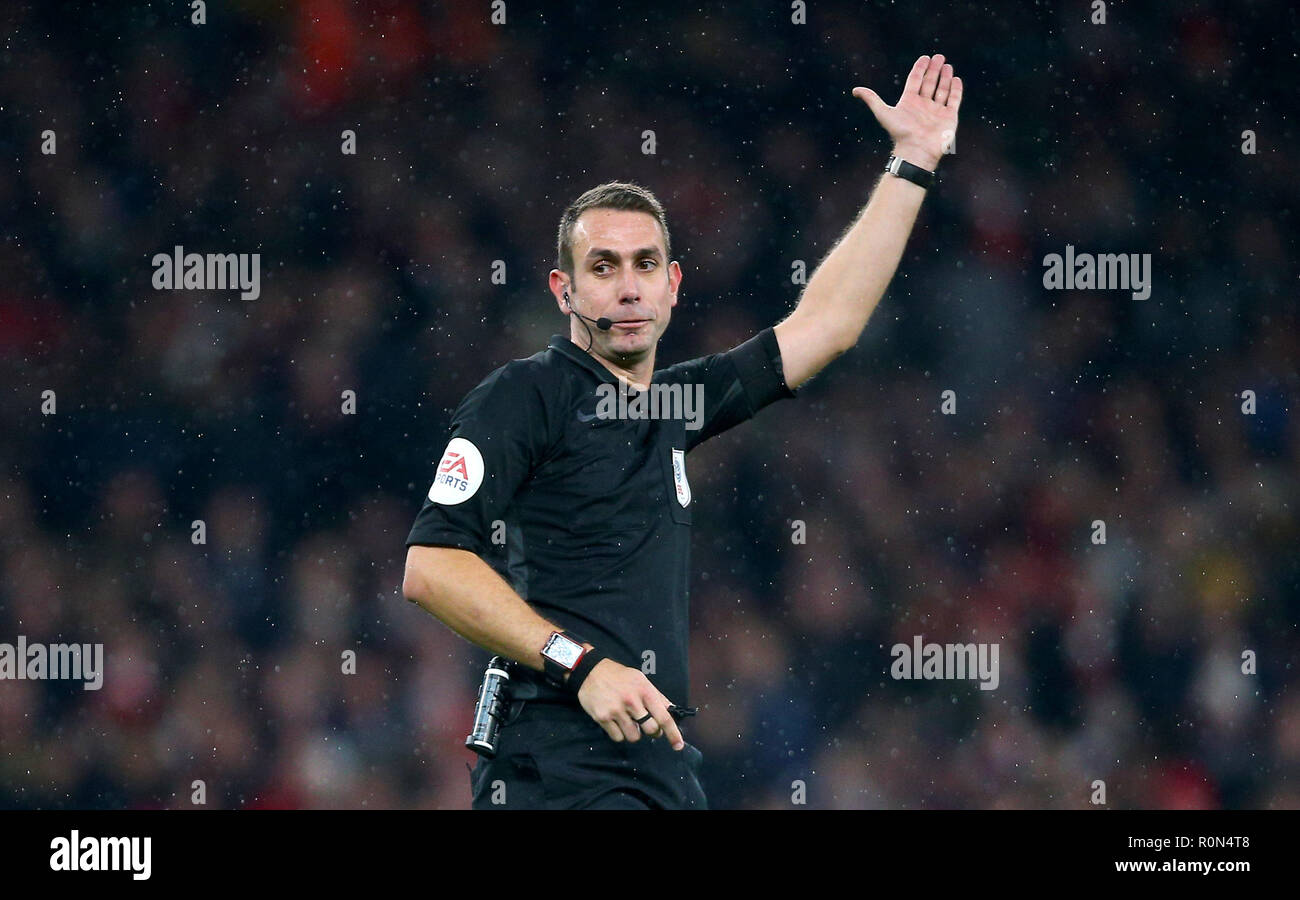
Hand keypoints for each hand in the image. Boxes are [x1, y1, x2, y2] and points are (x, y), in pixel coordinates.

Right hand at [575, 659, 685, 750]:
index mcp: (644, 691)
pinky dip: (619, 733)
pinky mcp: (602, 718)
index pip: (664, 716)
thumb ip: (657, 696)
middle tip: (647, 726)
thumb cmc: (619, 676)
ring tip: (628, 721)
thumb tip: (672, 710)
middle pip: (651, 730)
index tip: (678, 745)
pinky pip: (618, 737)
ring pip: (634, 737)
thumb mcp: (641, 680)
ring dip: (634, 733)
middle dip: (652, 732)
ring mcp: (616, 710)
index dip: (673, 733)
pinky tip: (616, 722)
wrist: (590, 671)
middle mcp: (631, 701)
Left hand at [852, 54, 962, 170]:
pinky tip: (955, 79)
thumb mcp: (883, 113)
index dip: (920, 69)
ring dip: (944, 78)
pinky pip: (953, 100)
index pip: (915, 81)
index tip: (925, 57)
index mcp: (909, 102)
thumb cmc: (900, 133)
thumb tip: (854, 90)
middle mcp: (923, 105)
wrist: (916, 150)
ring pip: (941, 90)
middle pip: (929, 83)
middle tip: (939, 57)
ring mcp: (936, 111)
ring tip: (947, 65)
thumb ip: (871, 99)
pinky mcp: (949, 117)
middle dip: (934, 70)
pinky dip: (955, 90)